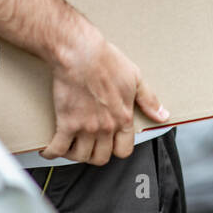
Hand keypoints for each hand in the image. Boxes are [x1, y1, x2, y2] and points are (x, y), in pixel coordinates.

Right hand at [40, 16, 169, 164]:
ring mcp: (86, 128)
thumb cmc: (107, 61)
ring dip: (73, 155)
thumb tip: (163, 116)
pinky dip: (51, 153)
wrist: (81, 53)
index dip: (115, 149)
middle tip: (87, 146)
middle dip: (94, 155)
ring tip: (69, 146)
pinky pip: (58, 149)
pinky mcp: (66, 123)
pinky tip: (49, 150)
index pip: (124, 151)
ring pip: (80, 157)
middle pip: (101, 158)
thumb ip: (149, 101)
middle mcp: (106, 127)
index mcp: (123, 118)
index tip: (108, 144)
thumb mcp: (136, 78)